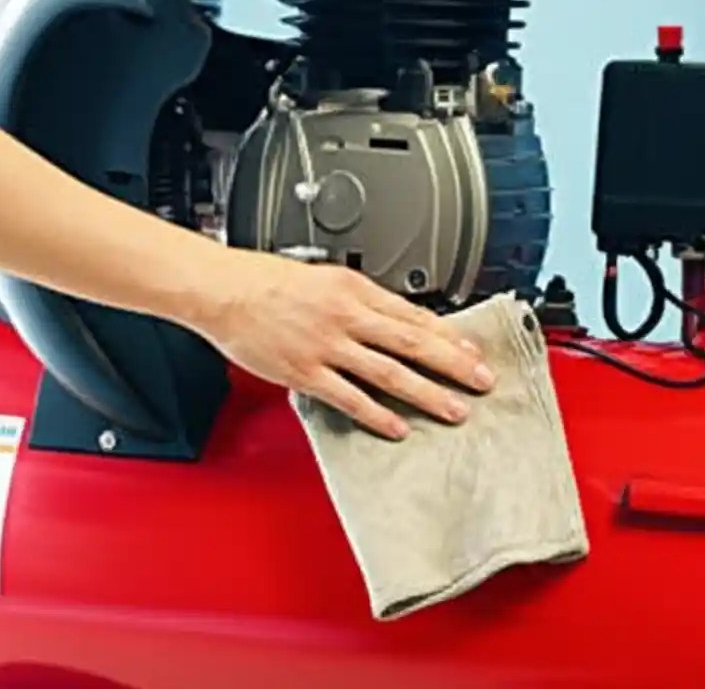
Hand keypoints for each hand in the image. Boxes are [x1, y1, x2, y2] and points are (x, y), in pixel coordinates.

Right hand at [186, 250, 495, 439]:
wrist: (224, 289)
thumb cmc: (268, 282)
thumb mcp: (326, 278)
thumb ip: (361, 301)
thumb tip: (397, 321)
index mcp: (355, 289)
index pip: (415, 314)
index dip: (449, 336)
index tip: (473, 351)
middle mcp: (346, 316)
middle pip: (413, 342)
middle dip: (453, 364)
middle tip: (481, 381)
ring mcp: (327, 346)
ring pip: (389, 372)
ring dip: (427, 392)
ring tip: (453, 409)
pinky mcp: (305, 371)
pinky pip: (349, 397)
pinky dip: (377, 413)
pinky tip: (397, 426)